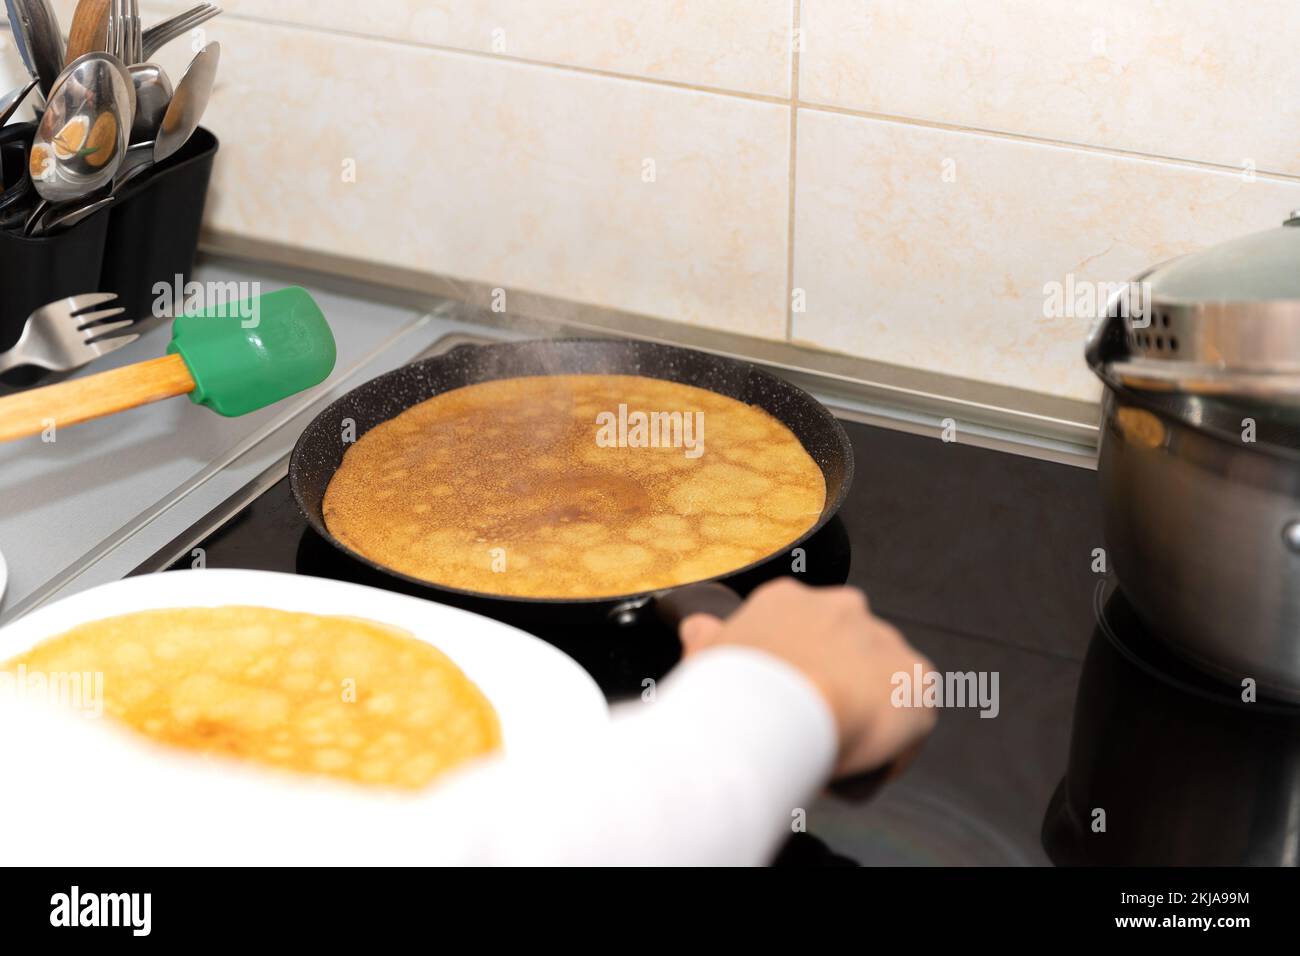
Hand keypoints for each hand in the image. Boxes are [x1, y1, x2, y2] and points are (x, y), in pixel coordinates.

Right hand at [679, 578, 936, 778]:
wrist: (778, 710)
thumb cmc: (734, 687)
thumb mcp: (706, 654)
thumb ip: (706, 636)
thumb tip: (696, 626)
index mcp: (790, 600)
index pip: (799, 631)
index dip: (791, 669)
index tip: (783, 699)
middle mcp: (843, 608)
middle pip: (843, 652)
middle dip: (832, 684)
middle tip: (809, 725)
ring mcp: (884, 640)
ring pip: (879, 682)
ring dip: (865, 710)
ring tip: (837, 749)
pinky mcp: (917, 678)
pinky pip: (911, 717)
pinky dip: (895, 744)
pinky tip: (866, 765)